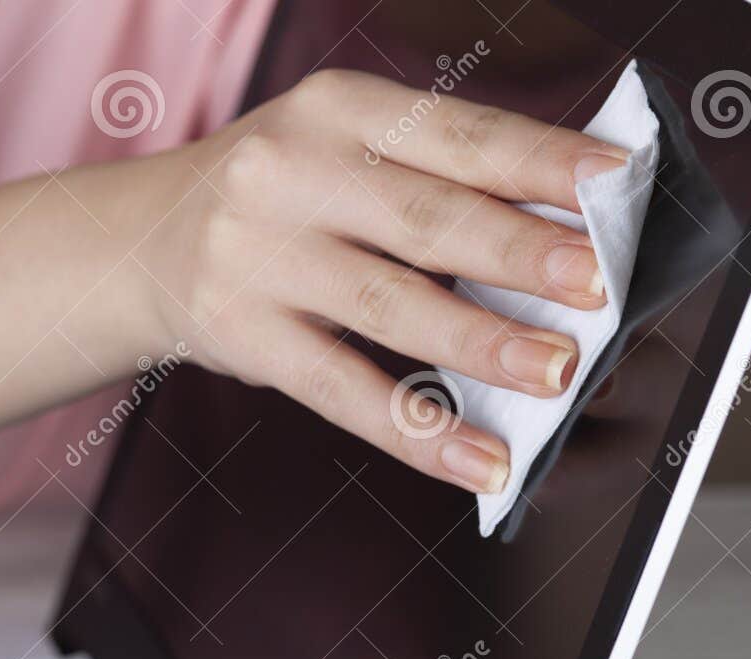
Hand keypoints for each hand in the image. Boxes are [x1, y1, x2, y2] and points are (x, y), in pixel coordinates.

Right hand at [142, 69, 627, 494]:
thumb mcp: (339, 148)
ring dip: (481, 343)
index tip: (614, 183)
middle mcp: (293, 172)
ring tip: (554, 371)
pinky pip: (343, 390)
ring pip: (389, 305)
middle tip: (596, 285)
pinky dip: (418, 430)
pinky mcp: (244, 335)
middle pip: (425, 217)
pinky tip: (476, 457)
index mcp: (338, 109)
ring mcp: (261, 256)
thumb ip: (432, 176)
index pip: (456, 133)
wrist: (136, 241)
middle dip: (520, 253)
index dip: (539, 159)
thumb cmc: (274, 195)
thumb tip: (562, 236)